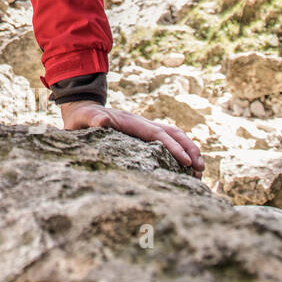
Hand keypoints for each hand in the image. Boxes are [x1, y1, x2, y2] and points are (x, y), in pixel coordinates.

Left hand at [59, 101, 204, 177]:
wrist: (82, 110)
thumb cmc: (81, 118)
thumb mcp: (82, 119)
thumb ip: (91, 119)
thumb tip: (102, 121)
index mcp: (130, 121)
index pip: (156, 134)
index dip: (173, 147)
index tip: (186, 161)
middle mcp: (141, 122)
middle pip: (171, 134)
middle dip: (188, 150)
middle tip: (200, 170)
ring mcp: (144, 127)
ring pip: (173, 135)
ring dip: (188, 149)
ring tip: (200, 170)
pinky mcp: (143, 133)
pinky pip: (167, 140)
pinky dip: (180, 150)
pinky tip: (187, 166)